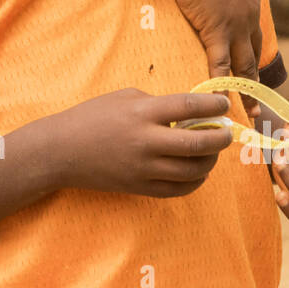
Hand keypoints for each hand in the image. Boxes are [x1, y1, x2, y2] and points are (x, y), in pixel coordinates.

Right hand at [48, 89, 233, 197]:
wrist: (62, 151)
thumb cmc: (92, 117)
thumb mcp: (124, 97)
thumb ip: (157, 103)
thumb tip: (187, 114)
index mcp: (142, 112)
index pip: (189, 107)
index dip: (213, 106)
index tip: (223, 105)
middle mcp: (146, 141)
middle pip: (198, 143)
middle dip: (221, 138)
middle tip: (226, 132)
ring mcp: (144, 168)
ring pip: (193, 170)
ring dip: (211, 160)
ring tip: (212, 151)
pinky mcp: (140, 188)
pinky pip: (179, 189)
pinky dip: (195, 181)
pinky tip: (198, 171)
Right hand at [169, 0, 262, 95]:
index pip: (254, 30)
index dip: (251, 48)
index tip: (251, 64)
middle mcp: (250, 15)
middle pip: (255, 52)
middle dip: (258, 78)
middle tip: (263, 100)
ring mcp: (236, 26)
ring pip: (245, 66)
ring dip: (248, 91)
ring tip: (251, 112)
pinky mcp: (217, 32)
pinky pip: (221, 65)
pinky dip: (222, 84)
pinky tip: (221, 99)